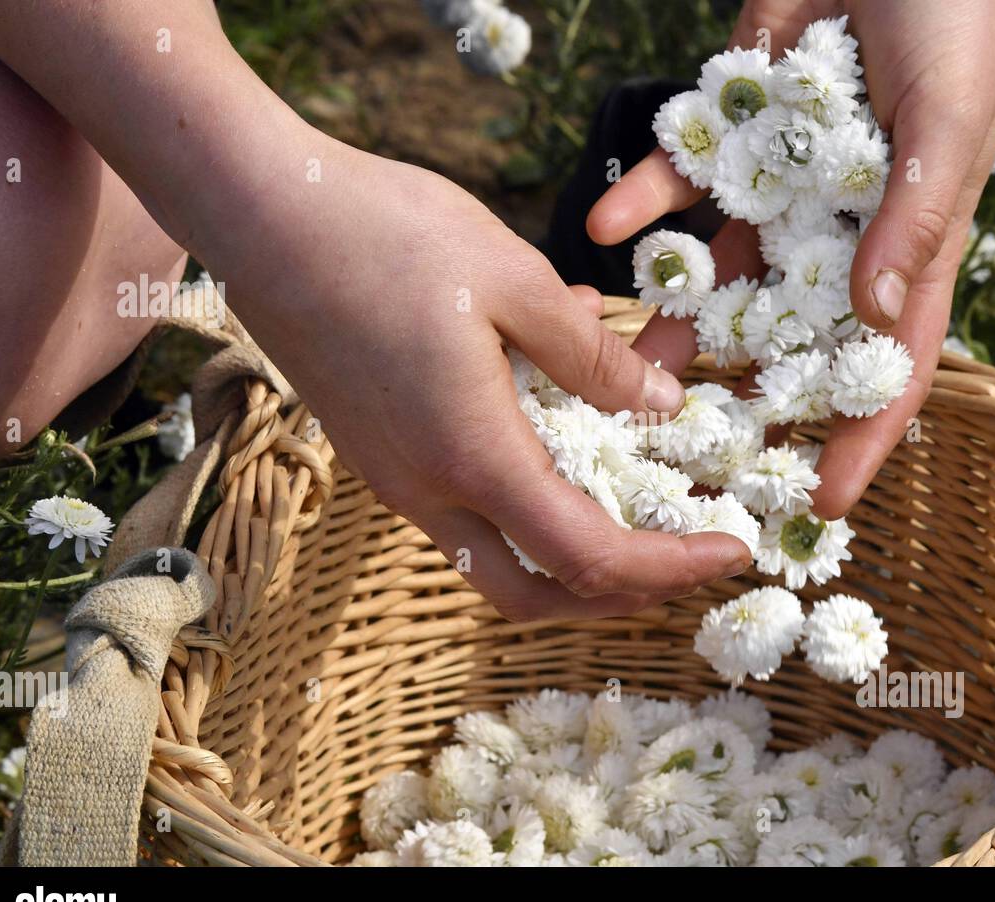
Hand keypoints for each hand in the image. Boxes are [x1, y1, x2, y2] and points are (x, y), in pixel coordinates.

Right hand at [208, 135, 751, 620]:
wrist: (262, 213)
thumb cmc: (388, 234)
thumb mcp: (516, 282)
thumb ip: (594, 358)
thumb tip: (661, 406)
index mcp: (474, 456)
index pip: (590, 559)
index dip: (670, 568)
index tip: (732, 549)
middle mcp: (428, 491)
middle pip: (534, 595)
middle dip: (617, 594)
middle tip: (680, 555)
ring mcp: (394, 479)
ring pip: (494, 561)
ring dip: (570, 556)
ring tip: (636, 507)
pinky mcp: (378, 452)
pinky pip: (463, 510)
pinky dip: (526, 502)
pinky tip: (563, 434)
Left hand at [588, 0, 994, 517]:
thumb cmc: (946, 20)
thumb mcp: (948, 118)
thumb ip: (914, 214)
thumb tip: (878, 310)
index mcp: (910, 244)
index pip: (890, 363)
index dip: (860, 436)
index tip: (822, 505)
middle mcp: (841, 234)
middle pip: (792, 337)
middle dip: (746, 397)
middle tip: (692, 455)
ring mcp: (781, 192)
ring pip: (721, 278)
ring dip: (672, 321)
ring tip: (619, 368)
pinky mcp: (732, 141)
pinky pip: (680, 185)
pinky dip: (642, 206)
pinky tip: (602, 231)